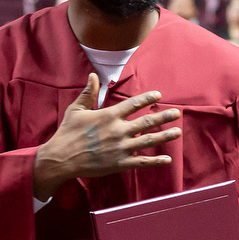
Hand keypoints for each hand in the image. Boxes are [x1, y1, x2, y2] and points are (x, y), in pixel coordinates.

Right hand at [32, 75, 181, 199]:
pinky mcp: (120, 164)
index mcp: (109, 115)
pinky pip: (142, 162)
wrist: (61, 158)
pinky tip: (167, 159)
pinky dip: (156, 161)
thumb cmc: (67, 132)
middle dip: (164, 116)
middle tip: (177, 113)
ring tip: (178, 131)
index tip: (158, 95)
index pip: (134, 104)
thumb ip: (88, 93)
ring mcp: (121, 148)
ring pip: (149, 140)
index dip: (148, 98)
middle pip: (147, 121)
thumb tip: (93, 75)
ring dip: (165, 136)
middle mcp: (119, 130)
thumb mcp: (76, 109)